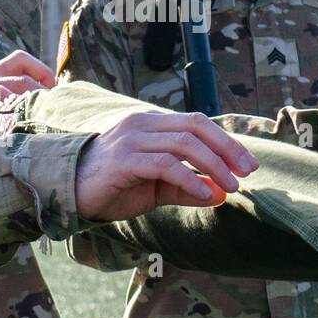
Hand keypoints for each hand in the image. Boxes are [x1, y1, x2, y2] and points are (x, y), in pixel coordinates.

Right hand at [75, 111, 257, 221]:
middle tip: (247, 173)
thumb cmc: (114, 187)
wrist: (69, 193)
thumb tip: (221, 194)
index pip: (197, 123)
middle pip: (195, 126)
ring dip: (213, 165)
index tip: (248, 164)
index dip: (226, 141)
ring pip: (183, 143)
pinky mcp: (123, 160)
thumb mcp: (157, 188)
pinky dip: (188, 177)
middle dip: (226, 149)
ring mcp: (132, 139)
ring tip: (230, 187)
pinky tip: (203, 192)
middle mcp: (143, 124)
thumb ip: (187, 188)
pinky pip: (164, 163)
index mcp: (152, 124)